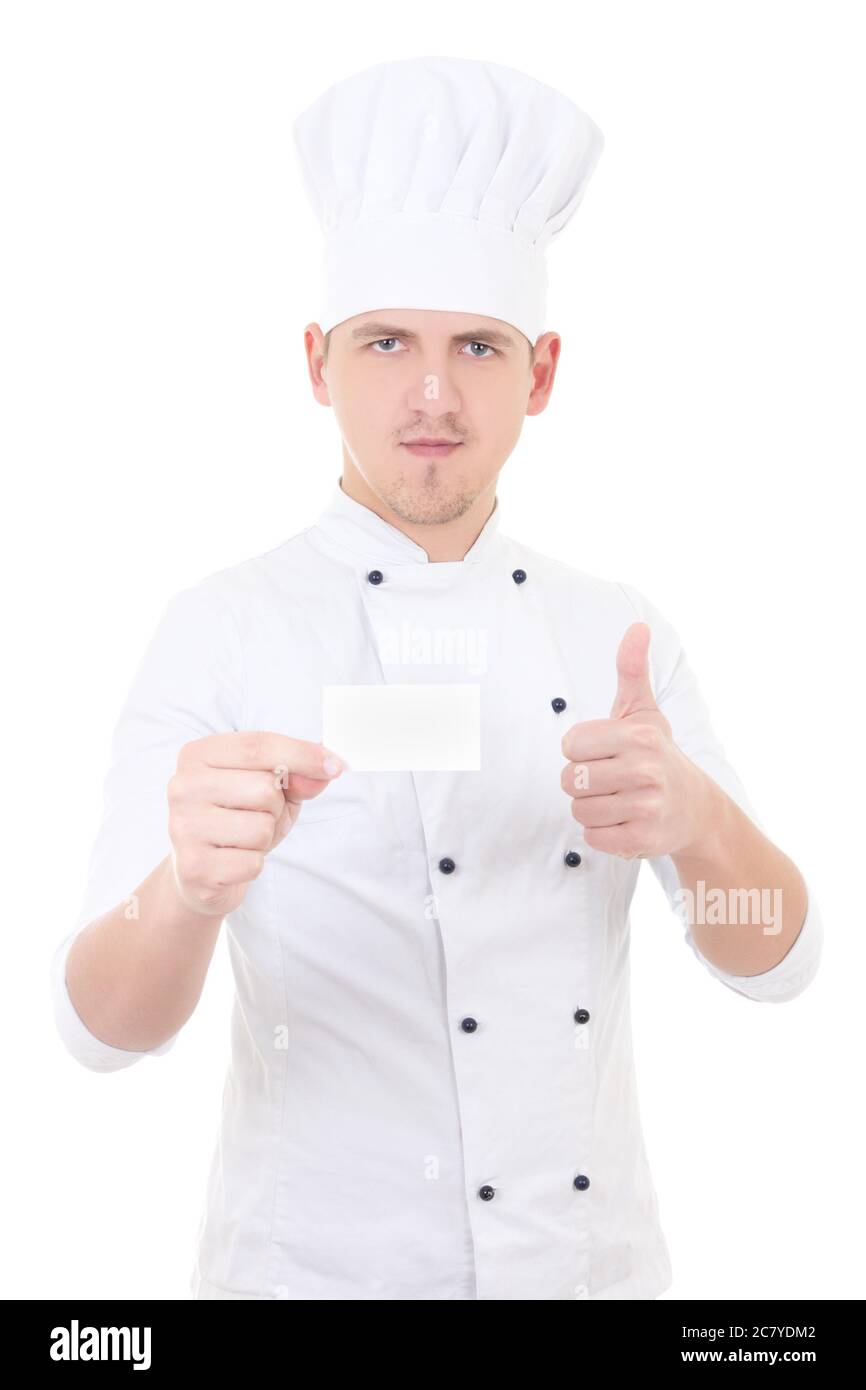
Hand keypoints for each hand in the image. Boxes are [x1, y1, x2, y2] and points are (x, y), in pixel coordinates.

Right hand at [167, 732, 342, 915]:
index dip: (303, 754)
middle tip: (255, 816)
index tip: (335, 766)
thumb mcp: (271, 788)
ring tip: (242, 839)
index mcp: (197, 755)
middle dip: (275, 807)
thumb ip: (299, 774)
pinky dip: (253, 865)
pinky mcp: (193, 866)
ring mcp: (183, 826)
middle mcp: (182, 786)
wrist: (202, 871)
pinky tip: (233, 860)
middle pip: (264, 788)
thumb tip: (327, 770)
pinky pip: (252, 862)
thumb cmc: (238, 818)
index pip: (258, 746)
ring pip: (261, 828)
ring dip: (264, 838)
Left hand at [559, 622, 711, 859]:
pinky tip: (623, 821)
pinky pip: (592, 838)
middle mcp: (645, 770)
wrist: (695, 807)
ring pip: (579, 810)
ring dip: (592, 808)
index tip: (604, 753)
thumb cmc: (658, 754)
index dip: (580, 751)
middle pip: (569, 780)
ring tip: (618, 800)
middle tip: (610, 780)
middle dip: (583, 782)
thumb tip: (637, 626)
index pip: (569, 746)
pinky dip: (602, 833)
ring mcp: (646, 807)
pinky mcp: (643, 840)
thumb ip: (632, 669)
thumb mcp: (644, 711)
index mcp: (639, 736)